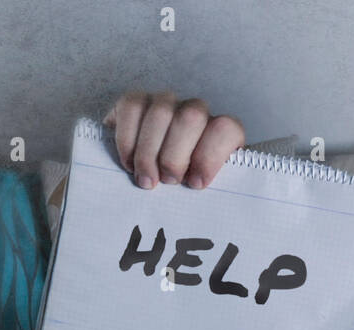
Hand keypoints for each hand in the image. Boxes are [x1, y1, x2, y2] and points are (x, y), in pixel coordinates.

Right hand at [103, 91, 245, 189]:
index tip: (196, 184)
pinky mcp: (137, 101)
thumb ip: (210, 193)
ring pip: (160, 112)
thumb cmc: (183, 186)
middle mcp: (195, 112)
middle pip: (191, 117)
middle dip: (176, 154)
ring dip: (149, 152)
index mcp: (221, 132)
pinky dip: (127, 139)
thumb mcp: (202, 191)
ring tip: (146, 180)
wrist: (151, 176)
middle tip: (168, 181)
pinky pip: (131, 108)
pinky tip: (128, 163)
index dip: (210, 156)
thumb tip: (209, 204)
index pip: (226, 130)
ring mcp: (166, 103)